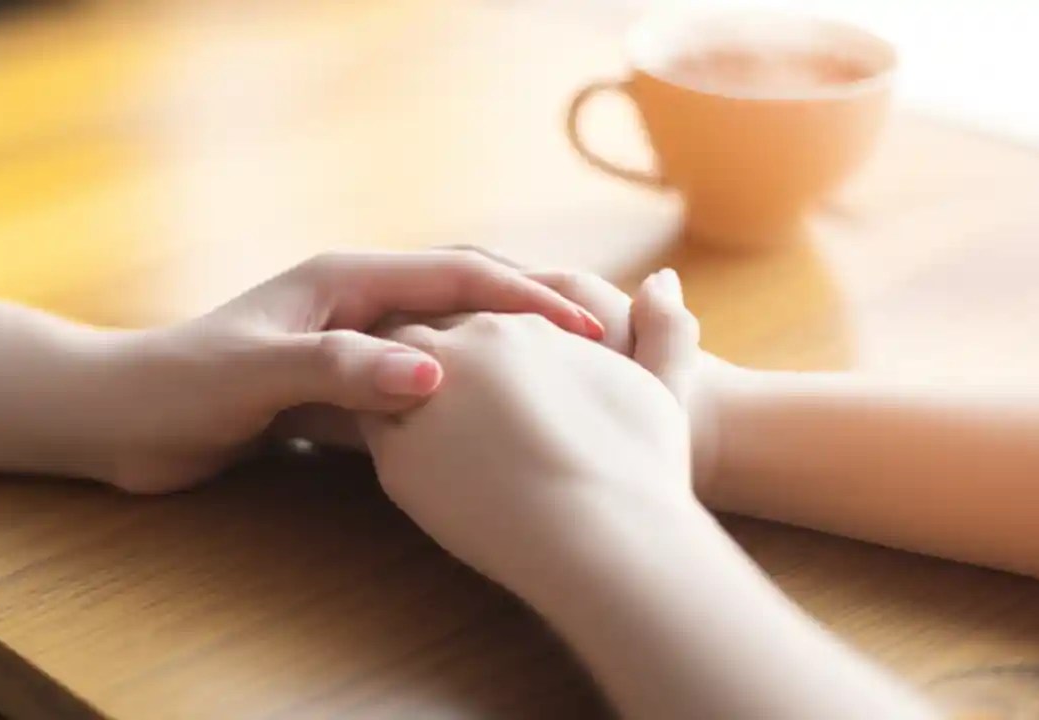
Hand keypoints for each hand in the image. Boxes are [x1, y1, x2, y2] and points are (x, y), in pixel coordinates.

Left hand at [97, 250, 603, 493]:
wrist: (120, 420)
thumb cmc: (177, 389)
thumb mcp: (258, 375)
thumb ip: (341, 369)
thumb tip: (434, 369)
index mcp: (345, 279)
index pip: (458, 272)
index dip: (524, 297)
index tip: (585, 329)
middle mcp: (356, 300)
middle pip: (465, 292)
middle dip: (530, 312)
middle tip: (596, 346)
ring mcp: (350, 340)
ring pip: (448, 333)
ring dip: (502, 349)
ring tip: (564, 379)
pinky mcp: (340, 381)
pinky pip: (419, 376)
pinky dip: (462, 387)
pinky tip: (491, 418)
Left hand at [358, 269, 700, 595]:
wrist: (607, 536)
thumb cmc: (643, 466)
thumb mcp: (664, 388)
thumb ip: (666, 332)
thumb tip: (664, 280)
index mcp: (518, 327)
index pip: (473, 310)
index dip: (472, 336)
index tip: (477, 363)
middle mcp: (464, 350)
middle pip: (419, 330)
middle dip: (415, 348)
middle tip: (414, 377)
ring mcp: (424, 401)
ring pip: (386, 377)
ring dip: (388, 386)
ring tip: (398, 409)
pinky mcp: (398, 460)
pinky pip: (372, 434)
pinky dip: (380, 435)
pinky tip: (401, 456)